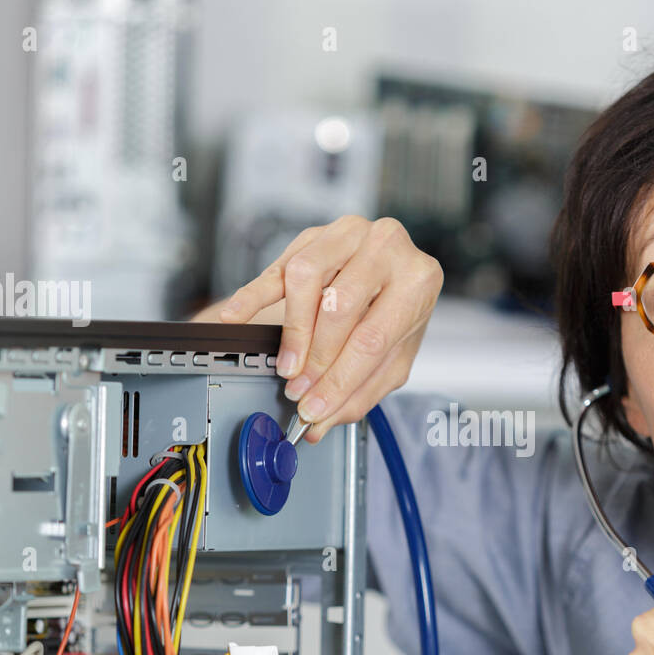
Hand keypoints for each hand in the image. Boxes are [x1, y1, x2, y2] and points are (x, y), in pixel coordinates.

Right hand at [211, 215, 443, 442]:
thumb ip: (360, 392)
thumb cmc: (399, 314)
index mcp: (418, 281)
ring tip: (288, 364)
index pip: (371, 339)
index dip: (337, 379)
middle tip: (300, 389)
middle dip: (315, 359)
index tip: (314, 407)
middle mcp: (388, 247)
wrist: (398, 274)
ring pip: (305, 277)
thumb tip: (320, 421)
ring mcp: (350, 234)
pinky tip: (235, 316)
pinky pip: (278, 266)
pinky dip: (252, 295)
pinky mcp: (315, 235)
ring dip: (292, 330)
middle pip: (339, 307)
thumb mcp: (395, 359)